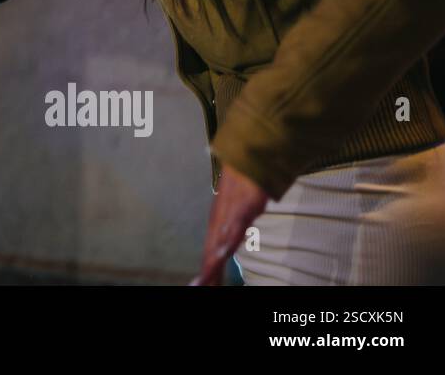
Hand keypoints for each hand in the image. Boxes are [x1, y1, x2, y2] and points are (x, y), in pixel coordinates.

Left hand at [189, 163, 269, 285]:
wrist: (247, 156)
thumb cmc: (241, 186)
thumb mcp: (237, 213)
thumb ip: (231, 231)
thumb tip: (224, 251)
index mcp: (218, 224)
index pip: (210, 253)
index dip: (206, 272)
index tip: (197, 288)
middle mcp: (222, 220)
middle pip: (213, 249)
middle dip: (207, 271)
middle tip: (197, 287)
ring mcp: (233, 211)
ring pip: (224, 238)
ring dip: (216, 256)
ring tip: (209, 273)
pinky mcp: (246, 202)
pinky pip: (239, 220)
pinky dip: (232, 234)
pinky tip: (227, 246)